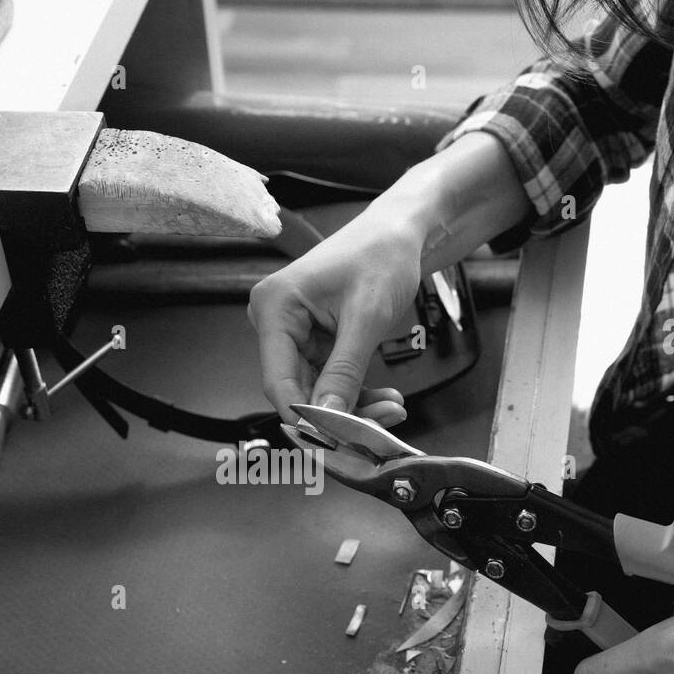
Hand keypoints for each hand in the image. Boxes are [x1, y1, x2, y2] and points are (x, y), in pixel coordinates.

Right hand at [248, 201, 421, 424]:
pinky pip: (329, 380)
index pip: (279, 382)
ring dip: (354, 406)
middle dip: (339, 413)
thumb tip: (327, 420)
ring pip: (317, 391)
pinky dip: (357, 393)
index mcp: (274, 308)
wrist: (399, 233)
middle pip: (298, 390)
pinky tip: (386, 398)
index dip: (307, 417)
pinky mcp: (313, 341)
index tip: (340, 440)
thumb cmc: (382, 255)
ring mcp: (293, 333)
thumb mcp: (367, 317)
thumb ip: (344, 371)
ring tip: (393, 408)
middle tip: (381, 425)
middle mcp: (275, 322)